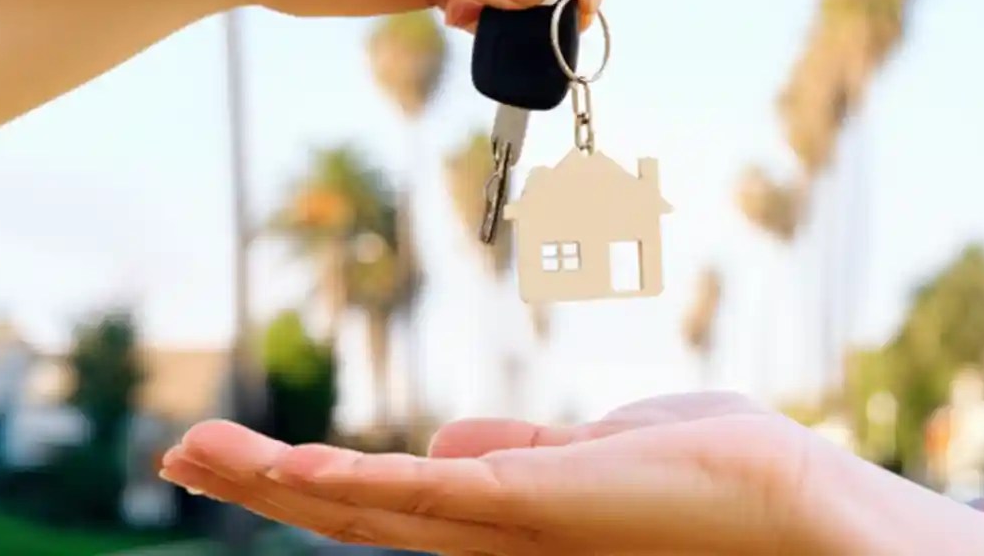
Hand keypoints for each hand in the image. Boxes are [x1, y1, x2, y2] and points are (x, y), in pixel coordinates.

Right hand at [162, 392, 802, 553]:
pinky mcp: (531, 512)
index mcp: (507, 526)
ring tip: (197, 453)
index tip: (259, 460)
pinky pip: (421, 499)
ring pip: (369, 512)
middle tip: (186, 453)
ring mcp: (507, 535)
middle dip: (268, 488)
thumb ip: (524, 451)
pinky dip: (346, 486)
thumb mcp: (600, 453)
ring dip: (277, 484)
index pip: (392, 507)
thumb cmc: (718, 482)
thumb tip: (448, 438)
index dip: (316, 489)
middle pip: (360, 517)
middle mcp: (493, 546)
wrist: (797, 512)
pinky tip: (287, 470)